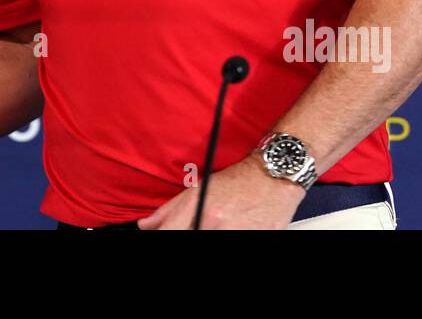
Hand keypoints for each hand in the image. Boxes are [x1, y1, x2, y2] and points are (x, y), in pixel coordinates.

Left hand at [137, 157, 304, 228]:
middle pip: (192, 237)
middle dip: (191, 233)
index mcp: (200, 208)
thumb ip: (169, 210)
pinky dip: (229, 236)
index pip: (170, 232)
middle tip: (201, 225)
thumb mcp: (199, 188)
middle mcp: (216, 223)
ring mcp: (237, 233)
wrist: (275, 177)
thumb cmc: (238, 180)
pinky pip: (234, 244)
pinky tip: (233, 228)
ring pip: (212, 243)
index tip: (164, 235)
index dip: (164, 235)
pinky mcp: (256, 238)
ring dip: (211, 234)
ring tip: (222, 225)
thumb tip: (146, 226)